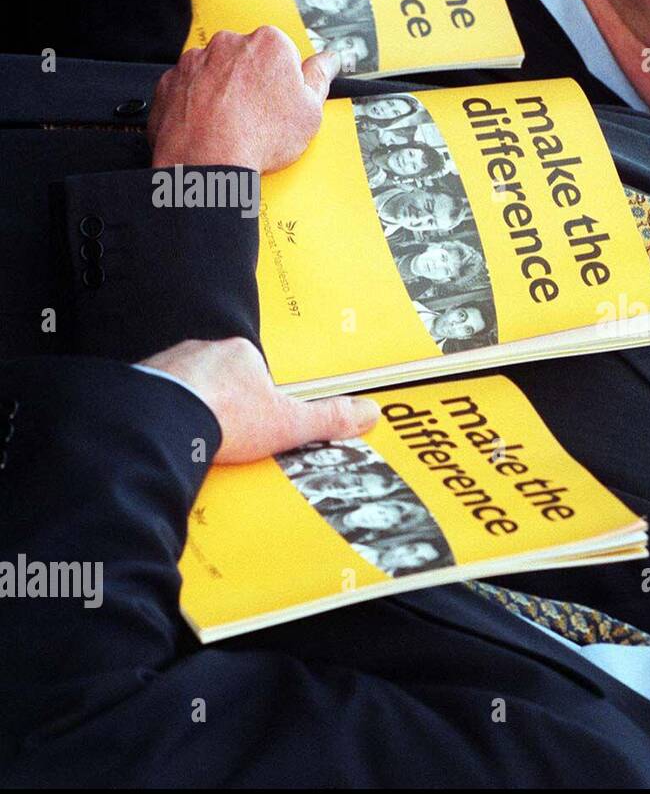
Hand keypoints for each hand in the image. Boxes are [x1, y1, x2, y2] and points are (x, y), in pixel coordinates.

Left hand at [140, 337, 379, 463]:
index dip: (258, 404)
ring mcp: (165, 365)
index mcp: (239, 353)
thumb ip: (328, 418)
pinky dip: (160, 419)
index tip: (255, 426)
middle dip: (221, 407)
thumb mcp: (289, 423)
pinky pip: (152, 401)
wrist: (160, 422)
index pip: (255, 374)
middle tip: (225, 438)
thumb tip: (369, 412)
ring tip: (194, 443)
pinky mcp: (136, 385)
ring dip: (189, 412)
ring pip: (184, 389)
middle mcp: (201, 350)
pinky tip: (166, 440)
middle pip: (218, 381)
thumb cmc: (225, 416)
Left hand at [149, 26, 340, 172]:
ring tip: (236, 124)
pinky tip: (212, 126)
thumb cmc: (258, 135)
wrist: (208, 161)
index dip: (287, 79)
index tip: (285, 98)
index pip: (284, 51)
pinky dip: (199, 103)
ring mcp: (196, 60)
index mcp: (269, 43)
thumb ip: (320, 77)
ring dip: (225, 91)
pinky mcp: (171, 81)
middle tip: (262, 114)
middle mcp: (229, 44)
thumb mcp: (310, 111)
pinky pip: (190, 87)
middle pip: (249, 59)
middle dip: (255, 81)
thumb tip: (328, 62)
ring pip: (217, 72)